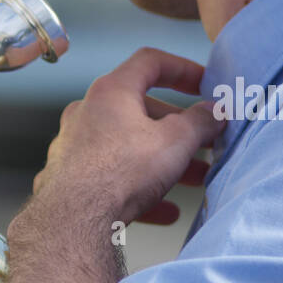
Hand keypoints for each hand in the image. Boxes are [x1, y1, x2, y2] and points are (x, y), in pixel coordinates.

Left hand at [37, 48, 224, 225]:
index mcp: (110, 92)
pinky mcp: (68, 178)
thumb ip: (200, 122)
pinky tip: (165, 211)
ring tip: (193, 180)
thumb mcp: (175, 142)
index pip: (150, 62)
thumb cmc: (119, 173)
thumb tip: (214, 112)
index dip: (182, 68)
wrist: (73, 220)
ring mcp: (73, 146)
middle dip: (178, 129)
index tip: (204, 84)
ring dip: (163, 162)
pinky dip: (140, 189)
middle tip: (204, 143)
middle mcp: (86, 113)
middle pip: (140, 111)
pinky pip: (111, 178)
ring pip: (127, 148)